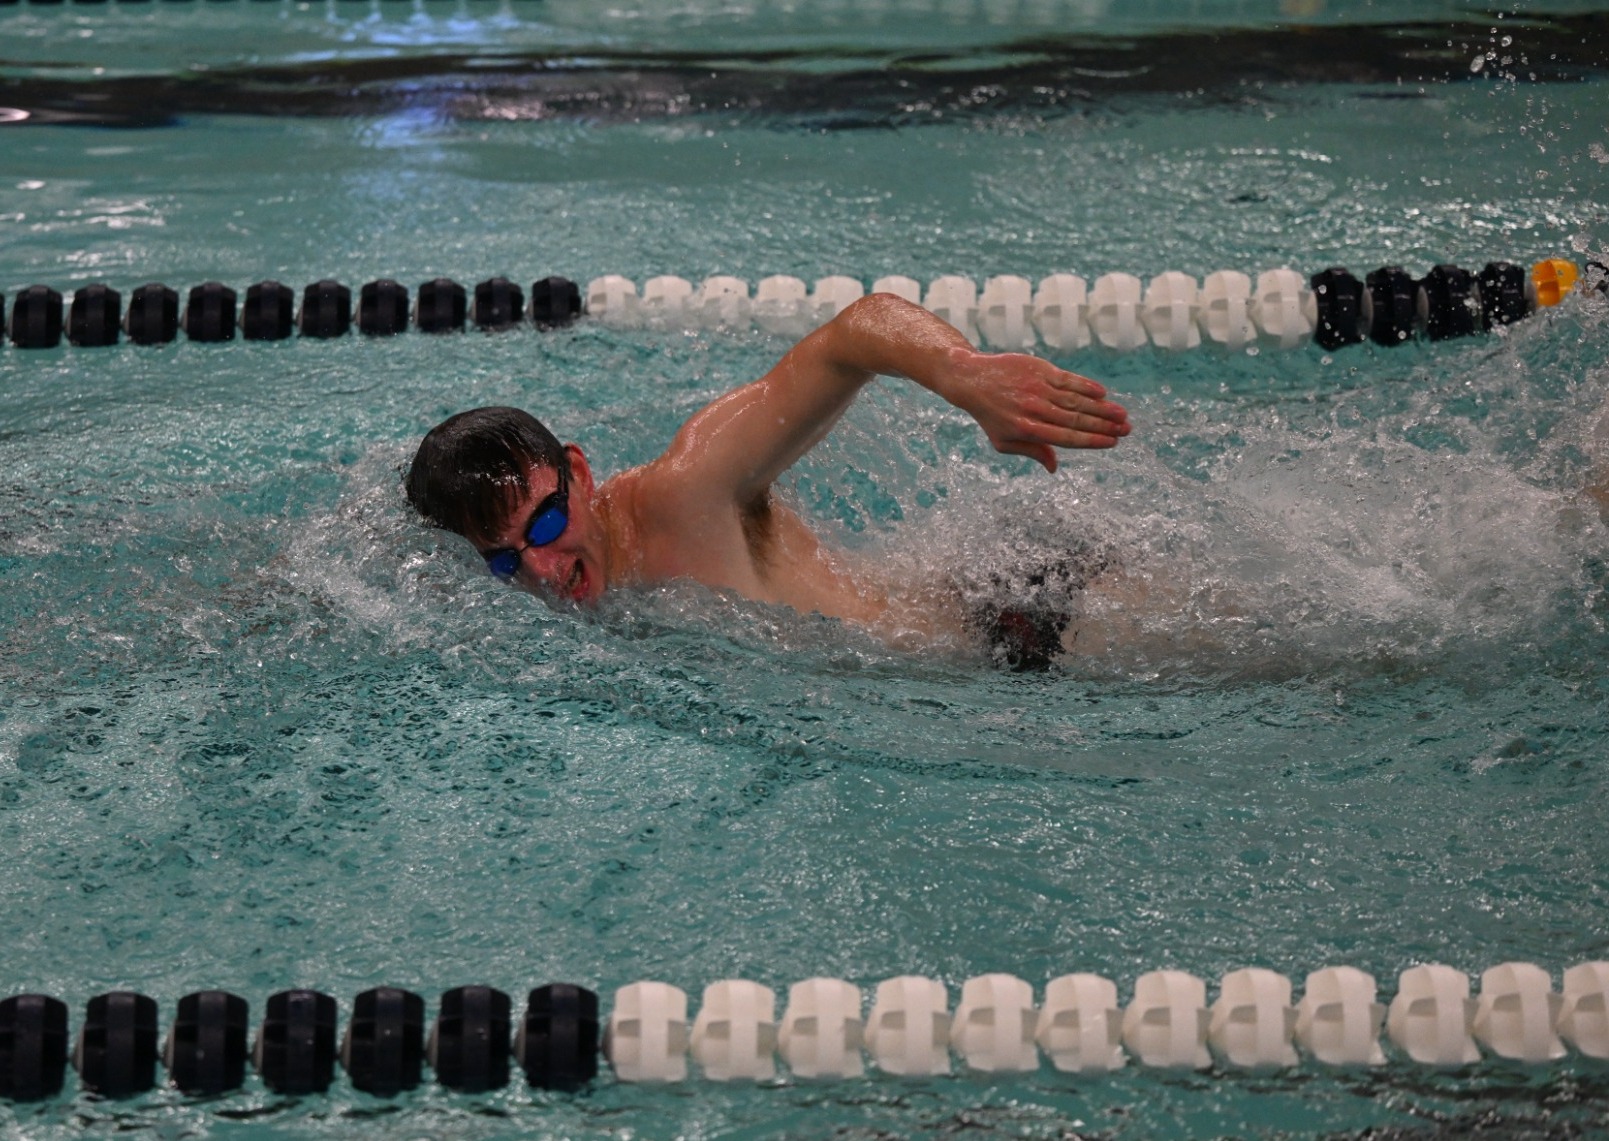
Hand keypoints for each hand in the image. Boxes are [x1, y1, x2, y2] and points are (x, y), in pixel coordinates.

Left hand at [939, 346, 1130, 471]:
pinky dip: (1086, 386)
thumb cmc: (991, 415)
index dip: (1091, 441)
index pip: (1065, 438)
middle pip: (1076, 419)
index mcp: (1027, 430)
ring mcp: (1038, 388)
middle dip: (1104, 426)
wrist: (972, 379)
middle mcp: (1034, 409)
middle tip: (1127, 430)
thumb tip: (1054, 468)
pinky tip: (1103, 393)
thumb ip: (1032, 452)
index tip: (1112, 443)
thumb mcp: (1004, 442)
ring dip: (1102, 408)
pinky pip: (1068, 380)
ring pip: (1076, 400)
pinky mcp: (1040, 369)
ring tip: (1122, 415)